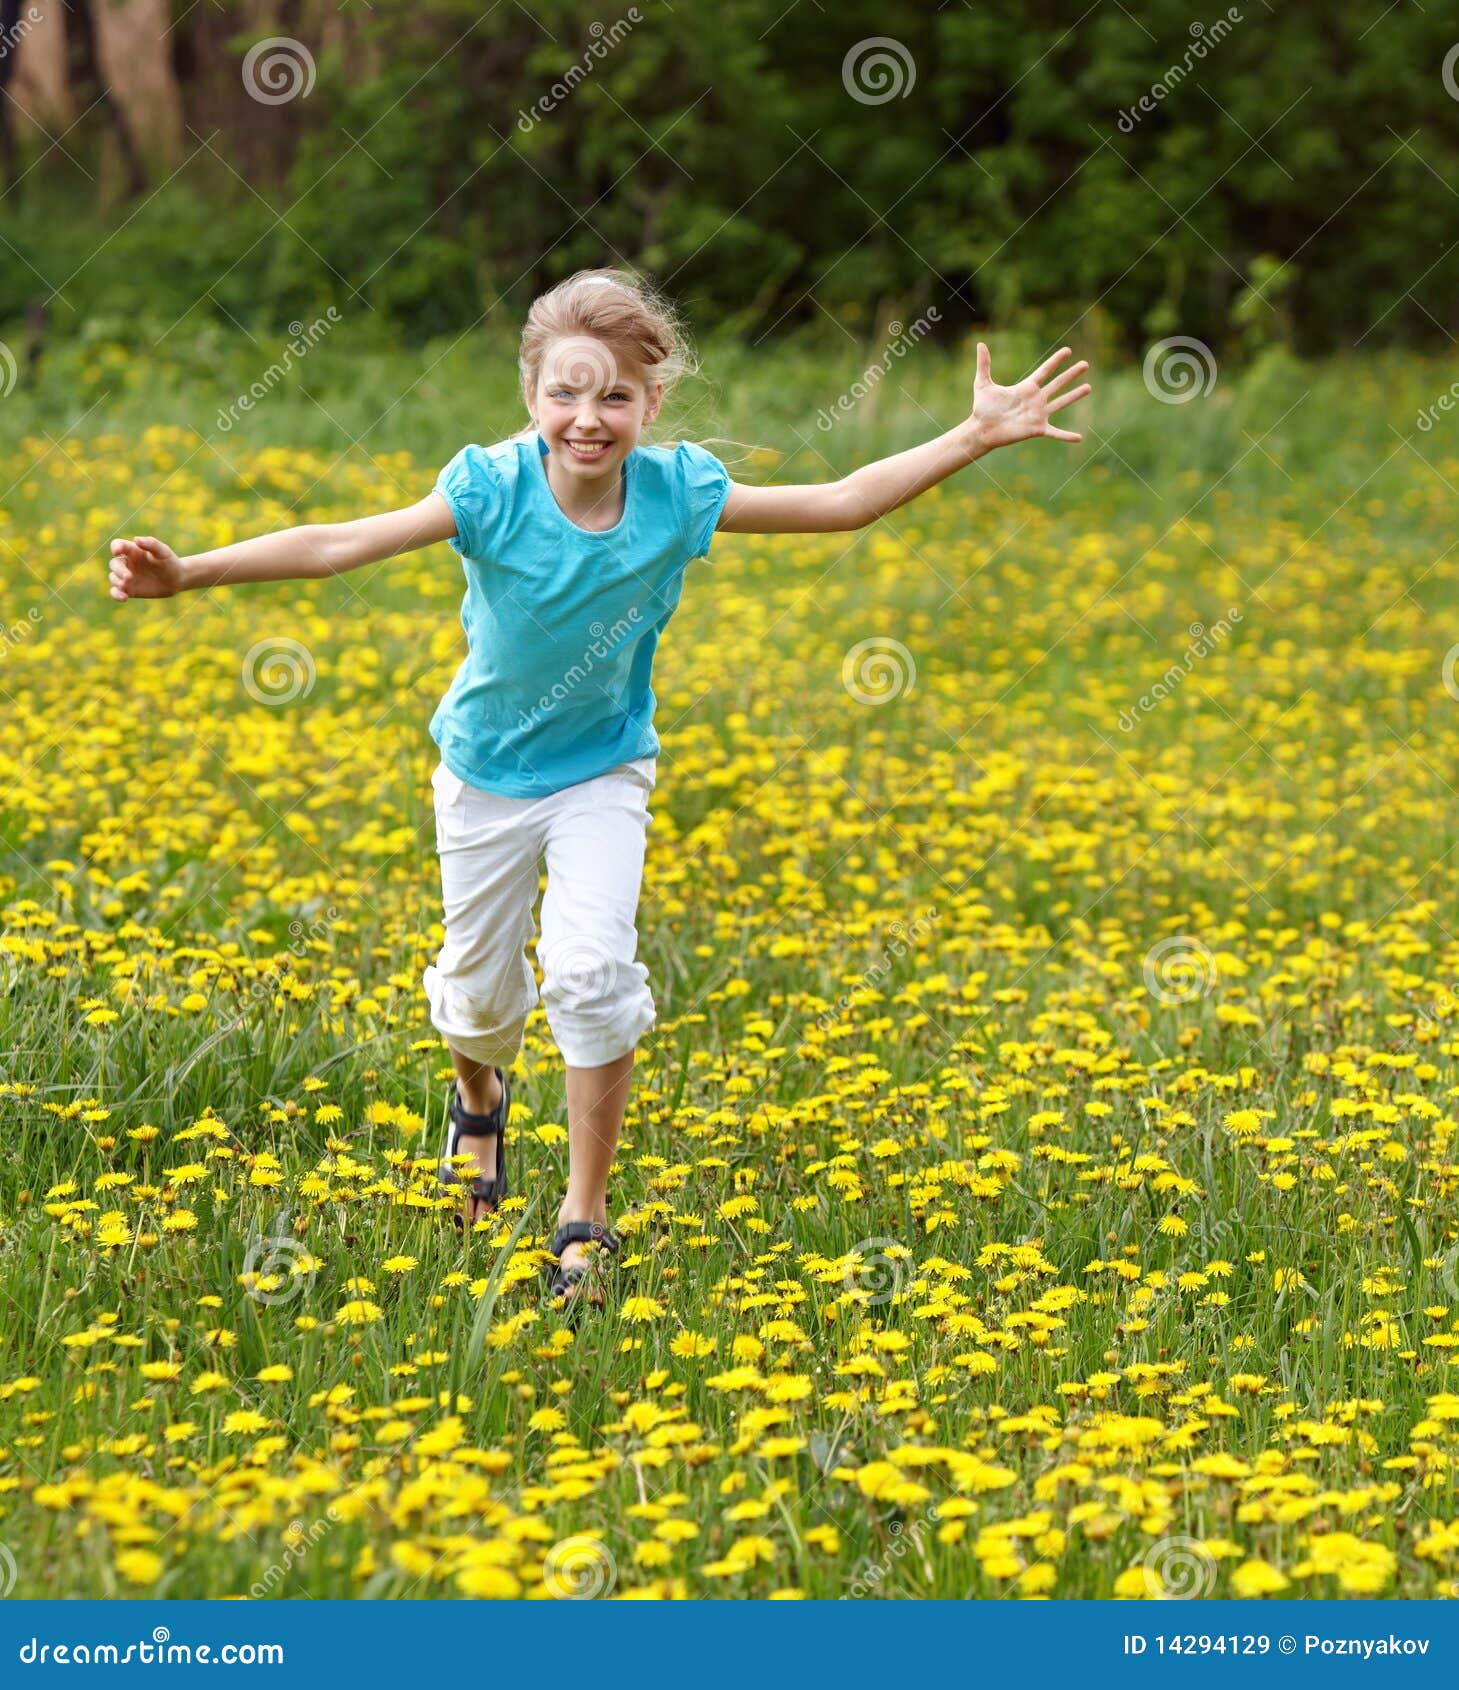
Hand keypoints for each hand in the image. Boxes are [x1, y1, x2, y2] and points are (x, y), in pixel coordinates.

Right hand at [108, 536, 184, 600]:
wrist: (176, 580)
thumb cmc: (169, 562)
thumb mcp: (163, 551)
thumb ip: (151, 544)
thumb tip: (136, 539)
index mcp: (132, 550)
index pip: (118, 545)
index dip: (115, 547)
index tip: (117, 551)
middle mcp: (127, 563)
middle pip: (114, 564)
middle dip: (118, 570)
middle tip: (128, 576)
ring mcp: (126, 577)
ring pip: (113, 578)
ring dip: (117, 581)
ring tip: (125, 586)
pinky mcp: (129, 589)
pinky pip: (116, 591)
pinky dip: (116, 595)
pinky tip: (124, 598)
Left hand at [970, 342, 1090, 450]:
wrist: (981, 429)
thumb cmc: (982, 408)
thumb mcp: (983, 384)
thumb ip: (984, 364)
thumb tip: (980, 344)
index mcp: (1026, 387)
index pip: (1044, 371)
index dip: (1056, 361)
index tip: (1068, 350)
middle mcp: (1035, 399)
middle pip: (1057, 383)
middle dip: (1071, 374)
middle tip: (1085, 364)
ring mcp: (1038, 414)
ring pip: (1061, 403)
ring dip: (1075, 396)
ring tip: (1088, 388)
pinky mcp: (1037, 429)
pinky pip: (1055, 433)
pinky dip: (1066, 436)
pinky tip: (1079, 437)